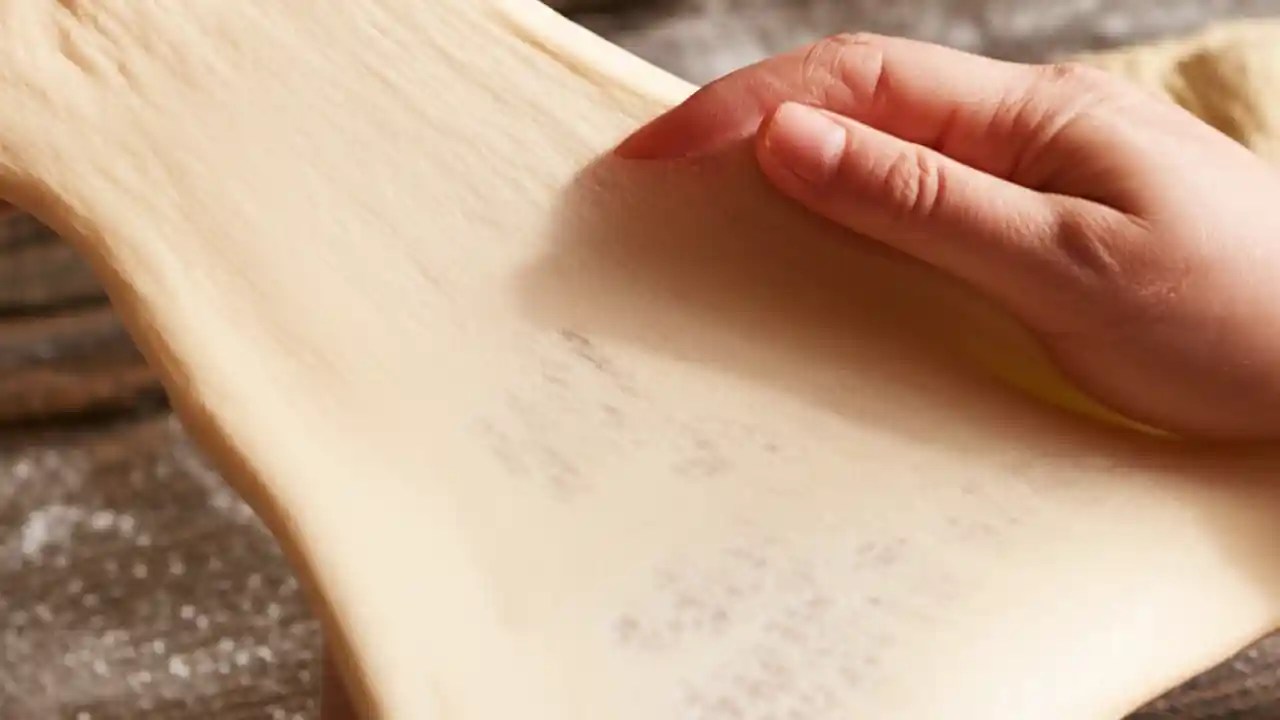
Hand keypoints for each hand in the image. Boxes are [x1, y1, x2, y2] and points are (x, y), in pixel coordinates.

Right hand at [618, 33, 1279, 440]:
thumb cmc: (1232, 322)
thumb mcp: (1066, 265)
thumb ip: (923, 199)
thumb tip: (787, 135)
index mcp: (1027, 117)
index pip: (853, 80)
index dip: (740, 106)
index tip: (649, 156)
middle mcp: (1020, 129)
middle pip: (852, 100)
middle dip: (741, 127)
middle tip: (648, 184)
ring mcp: (1028, 174)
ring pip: (878, 149)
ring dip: (785, 168)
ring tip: (701, 211)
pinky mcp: (1033, 226)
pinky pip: (916, 201)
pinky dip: (844, 212)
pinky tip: (810, 244)